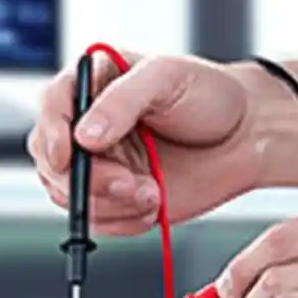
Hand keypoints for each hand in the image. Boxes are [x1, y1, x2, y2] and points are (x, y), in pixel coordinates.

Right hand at [27, 53, 263, 235]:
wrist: (245, 135)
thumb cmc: (209, 94)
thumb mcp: (167, 77)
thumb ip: (123, 101)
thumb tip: (85, 134)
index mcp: (92, 83)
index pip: (52, 106)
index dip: (53, 133)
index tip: (71, 154)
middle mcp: (88, 125)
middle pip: (52, 159)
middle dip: (86, 180)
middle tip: (126, 182)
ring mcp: (99, 164)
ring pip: (71, 196)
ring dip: (109, 203)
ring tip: (151, 192)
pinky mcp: (114, 197)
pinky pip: (98, 220)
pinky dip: (124, 220)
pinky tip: (153, 203)